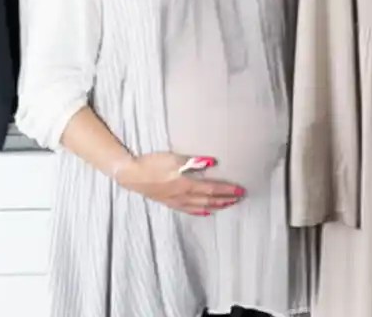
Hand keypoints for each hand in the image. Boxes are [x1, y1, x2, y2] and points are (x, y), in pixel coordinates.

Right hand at [115, 153, 245, 215]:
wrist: (131, 175)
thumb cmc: (151, 163)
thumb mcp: (172, 158)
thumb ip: (193, 161)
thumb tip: (212, 162)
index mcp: (186, 184)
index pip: (212, 189)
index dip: (227, 190)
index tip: (240, 190)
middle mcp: (183, 196)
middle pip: (209, 200)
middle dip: (226, 199)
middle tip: (239, 198)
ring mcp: (176, 201)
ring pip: (201, 207)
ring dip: (217, 206)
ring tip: (228, 205)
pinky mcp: (169, 202)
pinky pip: (189, 210)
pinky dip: (200, 212)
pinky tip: (206, 212)